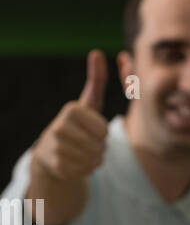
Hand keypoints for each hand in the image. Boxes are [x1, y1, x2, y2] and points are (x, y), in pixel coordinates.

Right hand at [31, 49, 108, 182]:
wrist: (49, 152)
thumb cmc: (75, 124)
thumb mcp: (87, 102)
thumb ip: (96, 79)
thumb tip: (97, 52)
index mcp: (70, 110)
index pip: (105, 130)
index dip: (102, 133)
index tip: (89, 128)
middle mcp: (60, 126)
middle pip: (101, 146)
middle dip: (99, 147)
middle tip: (85, 142)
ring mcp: (57, 147)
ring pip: (95, 160)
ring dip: (94, 159)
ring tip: (81, 152)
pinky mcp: (57, 166)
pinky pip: (86, 172)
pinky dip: (85, 170)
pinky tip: (74, 162)